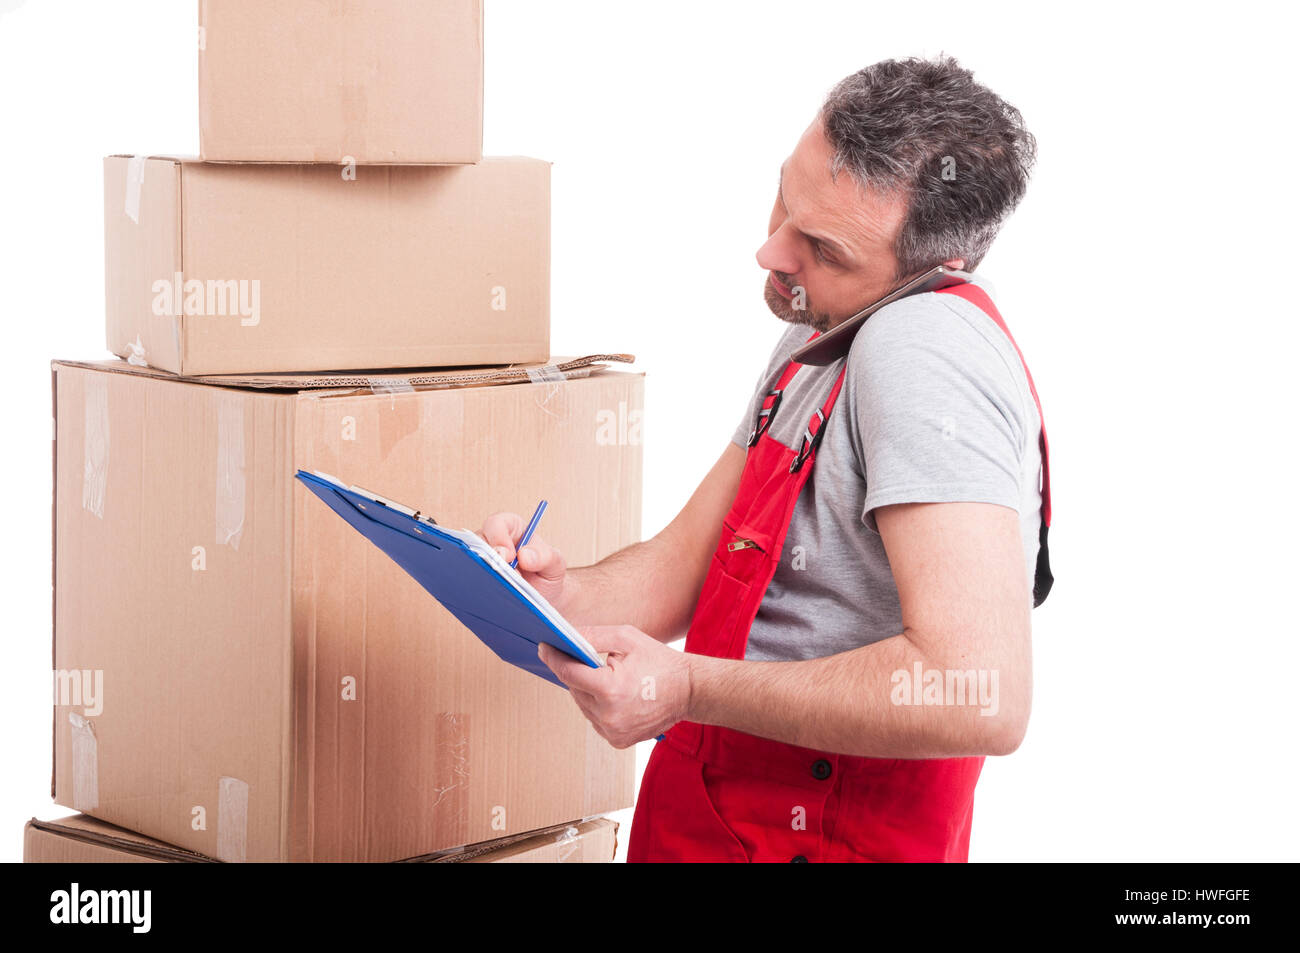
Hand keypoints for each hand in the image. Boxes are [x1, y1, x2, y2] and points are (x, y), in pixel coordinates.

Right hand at [479, 510, 570, 609]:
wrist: (544, 598)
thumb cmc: (547, 574)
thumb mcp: (555, 563)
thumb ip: (545, 556)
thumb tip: (524, 555)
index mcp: (511, 528)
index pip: (497, 523)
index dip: (499, 537)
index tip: (509, 556)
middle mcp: (492, 542)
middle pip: (477, 542)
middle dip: (489, 559)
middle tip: (503, 574)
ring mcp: (482, 561)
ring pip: (471, 563)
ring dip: (485, 576)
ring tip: (504, 589)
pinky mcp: (477, 579)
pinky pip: (472, 581)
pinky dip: (480, 588)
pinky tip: (495, 597)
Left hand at [538, 625, 692, 747]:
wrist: (690, 691)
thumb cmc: (660, 661)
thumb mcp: (627, 638)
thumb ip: (592, 635)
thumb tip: (565, 635)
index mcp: (611, 689)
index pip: (569, 673)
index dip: (553, 658)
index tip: (543, 647)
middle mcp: (609, 715)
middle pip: (574, 689)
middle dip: (575, 672)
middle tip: (578, 656)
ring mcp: (613, 732)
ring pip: (583, 706)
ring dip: (586, 690)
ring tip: (602, 675)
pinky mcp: (618, 741)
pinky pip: (595, 719)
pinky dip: (598, 705)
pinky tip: (613, 693)